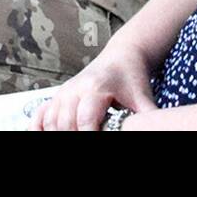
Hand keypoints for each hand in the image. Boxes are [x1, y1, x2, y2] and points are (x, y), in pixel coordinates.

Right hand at [30, 42, 158, 130]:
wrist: (122, 55)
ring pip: (52, 120)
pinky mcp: (59, 96)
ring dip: (58, 133)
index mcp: (96, 88)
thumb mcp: (143, 99)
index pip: (85, 119)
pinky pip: (41, 113)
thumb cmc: (133, 78)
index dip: (87, 135)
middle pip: (65, 122)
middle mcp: (76, 88)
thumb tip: (158, 129)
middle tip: (85, 141)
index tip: (93, 140)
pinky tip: (40, 134)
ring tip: (68, 140)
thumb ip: (147, 119)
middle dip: (72, 136)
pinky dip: (38, 126)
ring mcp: (65, 92)